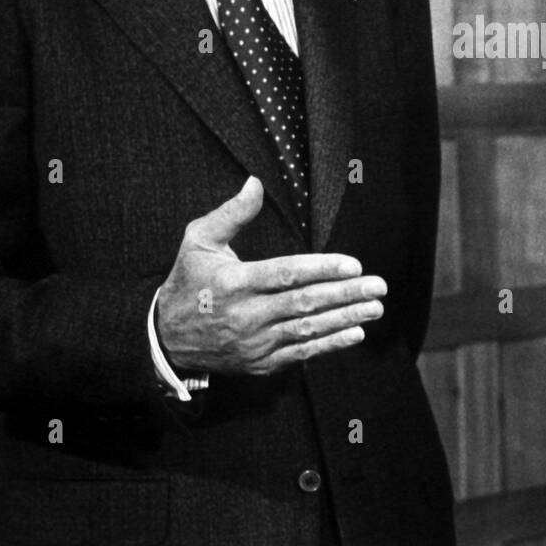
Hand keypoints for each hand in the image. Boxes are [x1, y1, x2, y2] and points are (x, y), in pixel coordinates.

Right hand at [156, 176, 385, 374]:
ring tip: (375, 307)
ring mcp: (255, 342)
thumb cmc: (189, 282)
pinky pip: (301, 353)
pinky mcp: (260, 363)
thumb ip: (231, 213)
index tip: (354, 265)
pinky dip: (330, 345)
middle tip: (379, 286)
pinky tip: (354, 333)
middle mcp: (246, 315)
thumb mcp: (199, 241)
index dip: (323, 269)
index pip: (287, 274)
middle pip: (305, 303)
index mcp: (235, 282)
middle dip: (346, 294)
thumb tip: (256, 182)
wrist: (166, 338)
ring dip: (346, 318)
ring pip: (308, 329)